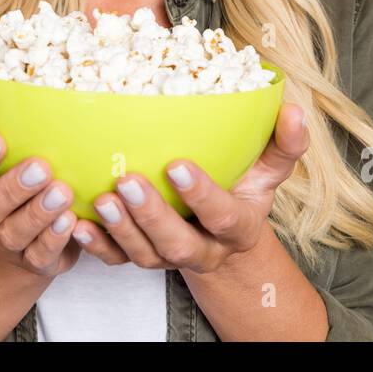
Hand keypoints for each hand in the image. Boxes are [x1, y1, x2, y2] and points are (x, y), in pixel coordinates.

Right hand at [0, 86, 81, 277]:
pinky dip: (54, 240)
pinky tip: (71, 221)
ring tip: (62, 191)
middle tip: (40, 166)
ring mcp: (7, 244)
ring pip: (15, 234)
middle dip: (11, 189)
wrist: (16, 245)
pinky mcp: (34, 262)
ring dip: (38, 213)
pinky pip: (40, 256)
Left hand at [71, 102, 309, 273]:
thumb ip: (284, 143)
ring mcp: (169, 258)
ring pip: (145, 256)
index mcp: (238, 227)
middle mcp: (204, 249)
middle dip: (153, 217)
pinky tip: (77, 223)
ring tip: (101, 199)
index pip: (223, 217)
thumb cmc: (243, 188)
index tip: (177, 164)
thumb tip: (295, 110)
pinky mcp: (140, 258)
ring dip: (121, 231)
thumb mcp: (269, 169)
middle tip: (129, 182)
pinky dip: (96, 245)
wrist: (223, 235)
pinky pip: (116, 261)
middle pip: (178, 246)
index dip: (202, 195)